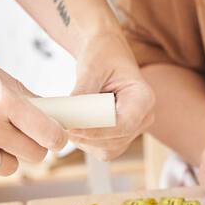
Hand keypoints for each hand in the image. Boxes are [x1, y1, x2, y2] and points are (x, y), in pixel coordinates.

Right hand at [0, 39, 66, 187]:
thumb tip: (49, 110)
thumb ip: (21, 93)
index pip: (49, 134)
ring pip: (8, 168)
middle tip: (19, 134)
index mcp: (3, 102)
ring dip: (3, 156)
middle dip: (32, 146)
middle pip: (34, 156)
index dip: (57, 137)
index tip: (56, 136)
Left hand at [69, 30, 154, 160]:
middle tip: (60, 125)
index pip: (123, 124)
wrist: (106, 54)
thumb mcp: (91, 68)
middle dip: (86, 136)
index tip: (71, 128)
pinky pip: (103, 149)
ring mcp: (134, 129)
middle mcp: (144, 117)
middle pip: (114, 141)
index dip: (96, 130)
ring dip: (84, 140)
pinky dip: (86, 142)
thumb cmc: (102, 56)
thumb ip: (82, 93)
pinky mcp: (121, 136)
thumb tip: (69, 117)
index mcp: (144, 97)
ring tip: (67, 122)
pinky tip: (75, 126)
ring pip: (107, 149)